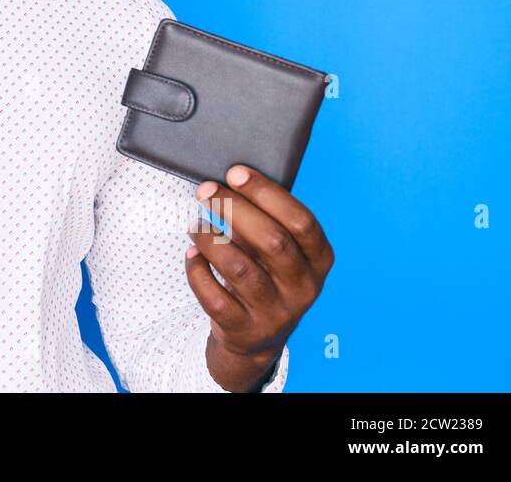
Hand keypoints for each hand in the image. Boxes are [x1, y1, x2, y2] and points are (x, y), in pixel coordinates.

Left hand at [184, 164, 333, 391]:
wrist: (257, 337)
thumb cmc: (266, 275)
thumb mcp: (278, 250)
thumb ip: (265, 220)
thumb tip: (230, 181)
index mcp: (319, 260)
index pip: (301, 221)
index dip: (267, 193)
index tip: (236, 173)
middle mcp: (303, 287)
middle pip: (272, 241)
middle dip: (234, 209)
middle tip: (206, 191)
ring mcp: (275, 312)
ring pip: (239, 268)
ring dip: (210, 239)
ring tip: (195, 224)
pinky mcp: (245, 329)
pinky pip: (214, 296)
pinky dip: (197, 270)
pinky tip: (192, 253)